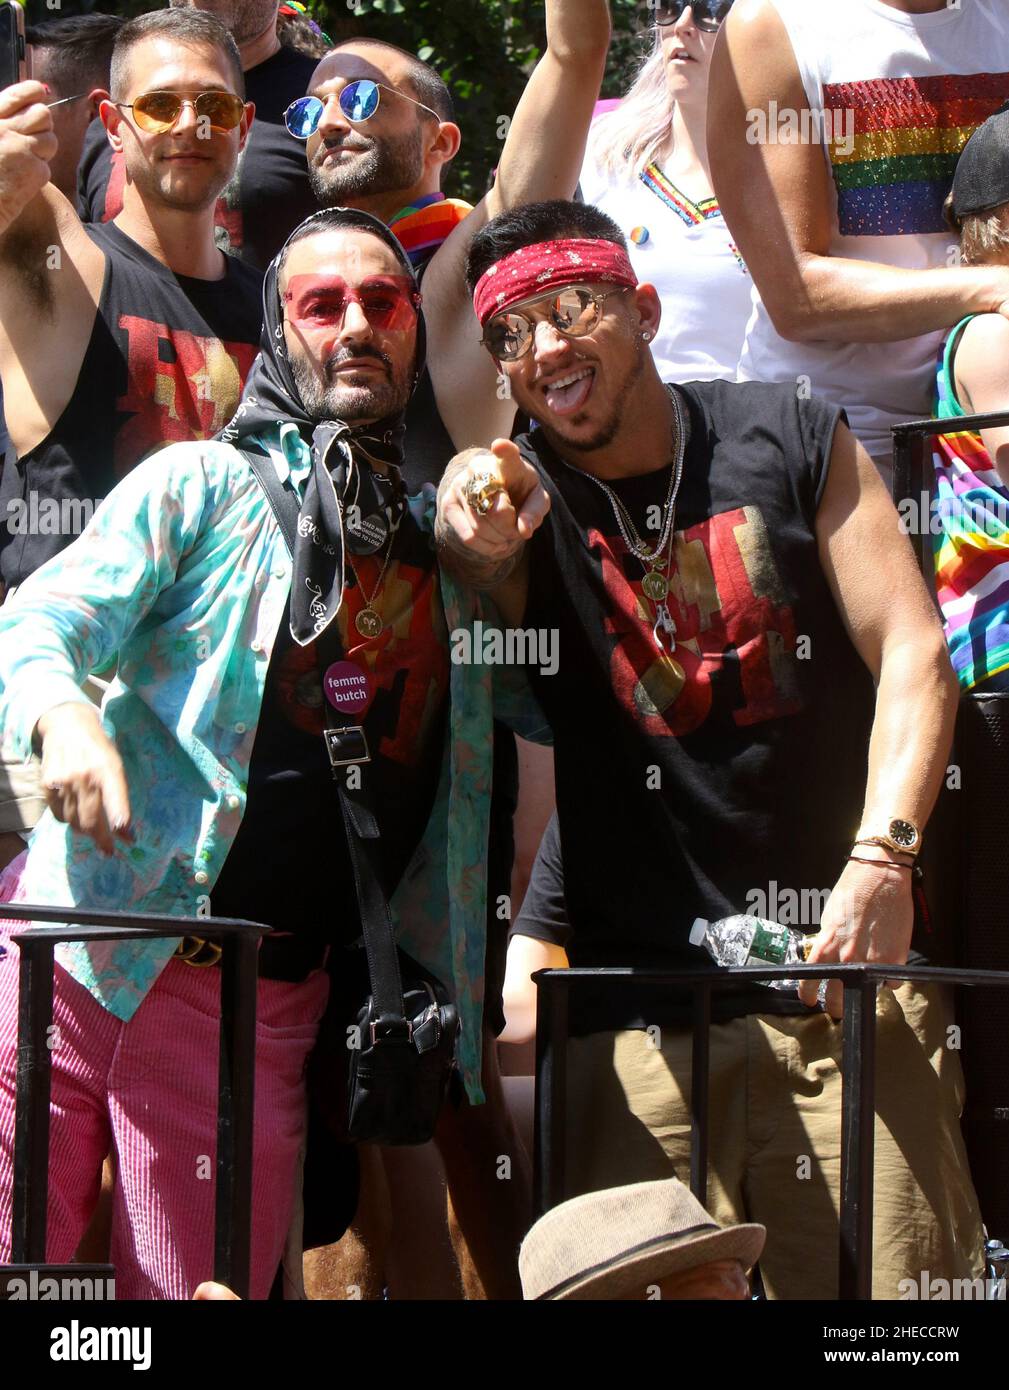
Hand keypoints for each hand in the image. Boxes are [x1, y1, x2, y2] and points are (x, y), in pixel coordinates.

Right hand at [0, 82, 56, 235]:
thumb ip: (4, 117)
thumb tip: (38, 94)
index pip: (21, 94)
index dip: (35, 93)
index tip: (39, 96)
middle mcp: (4, 128)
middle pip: (43, 115)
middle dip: (42, 127)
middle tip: (32, 139)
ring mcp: (19, 149)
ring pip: (50, 140)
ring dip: (42, 152)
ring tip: (24, 162)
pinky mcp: (33, 171)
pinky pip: (46, 166)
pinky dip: (37, 175)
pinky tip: (21, 180)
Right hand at [36, 702, 132, 855]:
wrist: (67, 725)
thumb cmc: (98, 748)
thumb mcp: (115, 764)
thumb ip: (119, 794)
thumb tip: (124, 829)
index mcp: (108, 768)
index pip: (116, 798)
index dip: (120, 819)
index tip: (127, 838)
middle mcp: (85, 776)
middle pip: (91, 820)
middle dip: (102, 840)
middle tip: (108, 850)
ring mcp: (64, 781)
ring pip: (74, 822)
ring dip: (85, 831)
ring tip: (92, 831)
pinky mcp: (47, 785)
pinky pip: (59, 815)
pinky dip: (68, 820)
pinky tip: (75, 814)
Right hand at [437, 438, 550, 564]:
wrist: (494, 492)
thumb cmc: (519, 493)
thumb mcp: (536, 499)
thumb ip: (535, 511)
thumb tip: (524, 530)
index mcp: (506, 462)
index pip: (506, 454)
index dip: (504, 450)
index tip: (500, 446)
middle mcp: (477, 468)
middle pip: (496, 511)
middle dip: (511, 530)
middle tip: (517, 531)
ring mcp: (459, 485)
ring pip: (481, 527)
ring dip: (499, 540)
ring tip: (507, 536)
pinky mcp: (447, 505)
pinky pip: (468, 537)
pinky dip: (486, 547)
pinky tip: (496, 544)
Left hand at [797, 859, 913, 1018]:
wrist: (879, 875)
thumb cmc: (853, 892)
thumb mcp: (830, 919)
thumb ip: (828, 943)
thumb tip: (828, 959)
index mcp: (827, 946)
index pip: (811, 980)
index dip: (808, 994)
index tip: (809, 1000)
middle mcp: (848, 957)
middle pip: (839, 998)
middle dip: (837, 1006)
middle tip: (838, 1007)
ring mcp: (873, 960)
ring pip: (868, 992)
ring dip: (867, 989)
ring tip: (867, 979)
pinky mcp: (895, 957)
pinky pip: (891, 981)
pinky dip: (889, 978)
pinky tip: (886, 968)